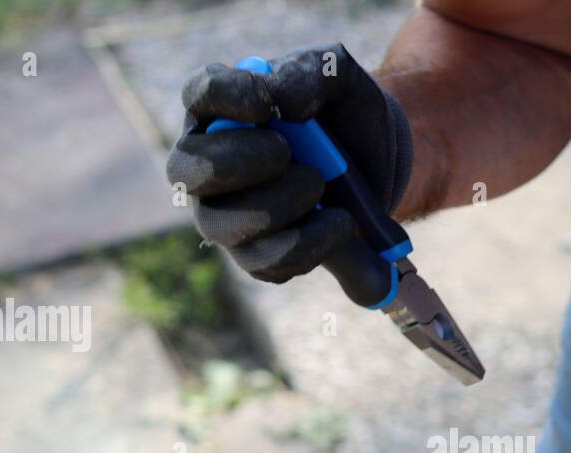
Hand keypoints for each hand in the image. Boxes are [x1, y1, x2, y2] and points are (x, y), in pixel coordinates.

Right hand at [165, 44, 412, 282]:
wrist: (382, 165)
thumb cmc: (346, 113)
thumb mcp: (340, 77)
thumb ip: (315, 72)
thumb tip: (284, 105)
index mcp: (220, 107)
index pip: (201, 96)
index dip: (227, 99)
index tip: (269, 106)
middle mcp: (208, 163)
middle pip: (188, 171)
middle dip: (240, 163)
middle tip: (287, 153)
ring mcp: (226, 215)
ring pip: (221, 226)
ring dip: (276, 207)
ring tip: (320, 185)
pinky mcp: (256, 255)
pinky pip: (262, 264)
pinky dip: (305, 245)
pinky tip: (338, 223)